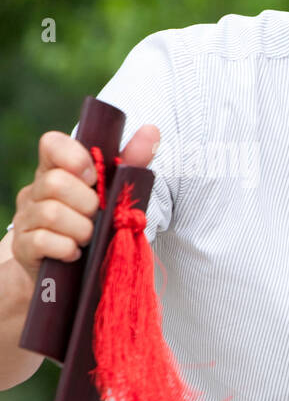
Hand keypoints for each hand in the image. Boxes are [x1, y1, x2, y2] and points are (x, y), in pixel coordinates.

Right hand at [9, 125, 159, 282]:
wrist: (68, 271)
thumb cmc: (95, 224)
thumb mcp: (115, 194)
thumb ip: (131, 163)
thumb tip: (152, 129)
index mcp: (58, 170)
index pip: (52, 143)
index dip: (74, 157)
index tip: (93, 176)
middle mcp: (36, 190)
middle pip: (56, 183)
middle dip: (87, 203)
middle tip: (96, 216)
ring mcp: (27, 218)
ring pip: (52, 213)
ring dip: (82, 229)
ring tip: (89, 237)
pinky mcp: (25, 246)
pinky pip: (43, 241)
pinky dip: (68, 248)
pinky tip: (76, 253)